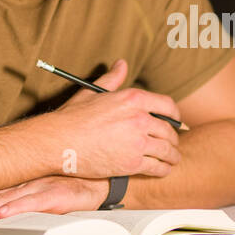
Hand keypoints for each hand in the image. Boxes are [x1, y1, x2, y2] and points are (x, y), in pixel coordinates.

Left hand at [0, 175, 109, 228]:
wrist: (104, 179)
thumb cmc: (71, 185)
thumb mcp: (38, 191)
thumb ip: (15, 198)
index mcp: (16, 182)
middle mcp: (24, 182)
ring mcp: (40, 186)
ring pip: (6, 199)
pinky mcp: (59, 193)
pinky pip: (36, 201)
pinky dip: (19, 207)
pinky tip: (3, 214)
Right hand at [41, 58, 181, 178]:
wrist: (58, 142)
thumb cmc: (72, 118)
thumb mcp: (93, 93)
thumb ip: (112, 79)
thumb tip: (122, 64)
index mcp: (132, 99)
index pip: (167, 105)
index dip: (175, 115)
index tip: (175, 120)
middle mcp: (140, 118)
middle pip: (169, 130)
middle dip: (173, 138)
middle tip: (173, 143)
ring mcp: (138, 142)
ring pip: (167, 150)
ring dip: (173, 155)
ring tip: (173, 158)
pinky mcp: (132, 163)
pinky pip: (158, 167)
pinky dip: (164, 169)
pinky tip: (163, 169)